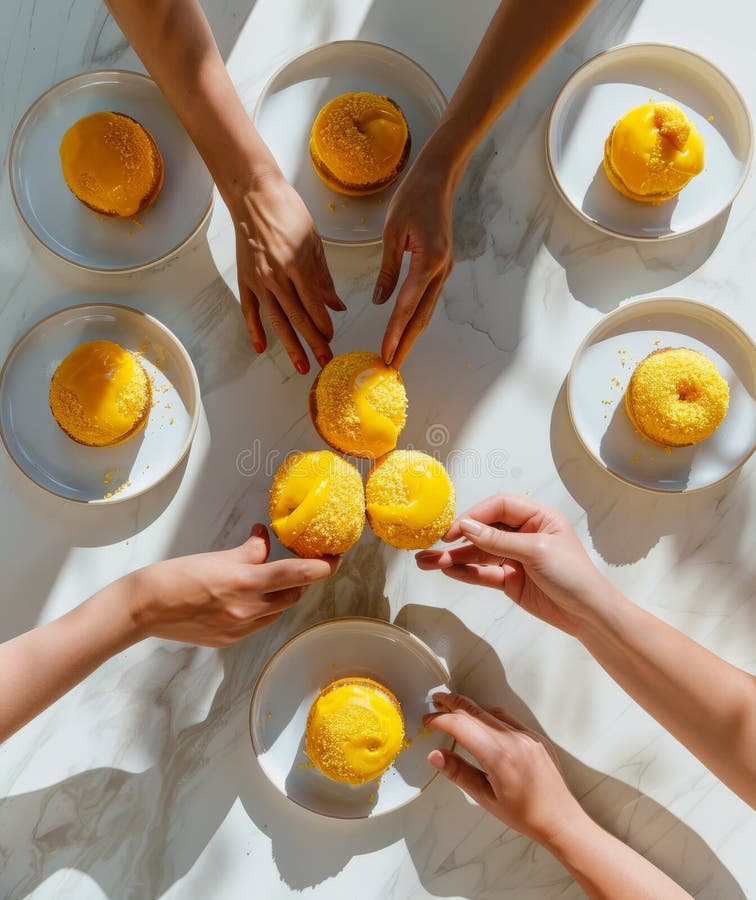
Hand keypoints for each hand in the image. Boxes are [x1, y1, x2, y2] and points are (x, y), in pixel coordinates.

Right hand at [127, 524, 338, 646]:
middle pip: (293, 595)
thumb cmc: (177, 575)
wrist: (145, 608)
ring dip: (279, 595)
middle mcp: (248, 610)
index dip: (322, 567)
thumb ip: (250, 550)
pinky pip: (257, 624)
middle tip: (299, 564)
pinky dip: (260, 609)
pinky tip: (245, 598)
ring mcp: (239, 629)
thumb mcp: (219, 556)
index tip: (334, 559)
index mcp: (246, 582)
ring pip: (276, 611)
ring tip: (266, 579)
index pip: (299, 574)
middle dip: (300, 581)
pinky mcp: (229, 641)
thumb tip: (266, 539)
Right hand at [230, 170, 345, 373]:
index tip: (332, 338)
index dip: (324, 325)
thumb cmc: (287, 211)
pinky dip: (255, 330)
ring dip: (290, 346)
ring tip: (301, 365)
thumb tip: (336, 306)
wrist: (254, 195)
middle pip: (298, 319)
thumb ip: (324, 278)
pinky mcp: (245, 279)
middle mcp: (276, 276)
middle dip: (313, 343)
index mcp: (297, 265)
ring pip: (276, 321)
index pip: (314, 306)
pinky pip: (250, 311)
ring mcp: (258, 280)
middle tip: (325, 361)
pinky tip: (262, 348)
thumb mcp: (314, 242)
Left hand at [373, 163, 455, 366]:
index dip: (395, 332)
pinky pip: (428, 300)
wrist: (438, 180)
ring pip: (427, 311)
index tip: (386, 351)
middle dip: (406, 344)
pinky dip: (417, 318)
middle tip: (392, 366)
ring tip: (398, 354)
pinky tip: (407, 330)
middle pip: (422, 316)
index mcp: (428, 260)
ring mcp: (445, 270)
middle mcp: (441, 270)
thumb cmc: (413, 198)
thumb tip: (380, 301)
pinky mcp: (443, 268)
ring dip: (412, 335)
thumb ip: (387, 270)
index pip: (407, 305)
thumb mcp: (392, 232)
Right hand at [416, 494, 614, 635]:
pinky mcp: (509, 580)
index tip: (456, 529)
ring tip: (426, 563)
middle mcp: (523, 534)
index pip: (499, 506)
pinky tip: (447, 571)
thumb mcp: (536, 552)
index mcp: (537, 518)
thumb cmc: (573, 576)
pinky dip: (465, 572)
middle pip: (484, 530)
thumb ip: (498, 540)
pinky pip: (483, 572)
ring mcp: (514, 558)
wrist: (588, 616)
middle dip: (458, 538)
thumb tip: (466, 527)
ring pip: (478, 553)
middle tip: (432, 544)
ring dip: (454, 558)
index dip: (476, 515)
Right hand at [425, 693, 586, 846]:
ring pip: (491, 711)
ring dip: (470, 706)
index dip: (440, 719)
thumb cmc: (524, 816)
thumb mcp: (485, 799)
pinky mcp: (535, 736)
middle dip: (452, 703)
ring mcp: (527, 735)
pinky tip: (480, 719)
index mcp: (499, 756)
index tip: (427, 721)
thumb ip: (459, 773)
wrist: (561, 820)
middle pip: (475, 710)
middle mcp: (514, 739)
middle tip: (435, 701)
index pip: (461, 725)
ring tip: (453, 707)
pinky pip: (507, 718)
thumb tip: (434, 755)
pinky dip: (488, 714)